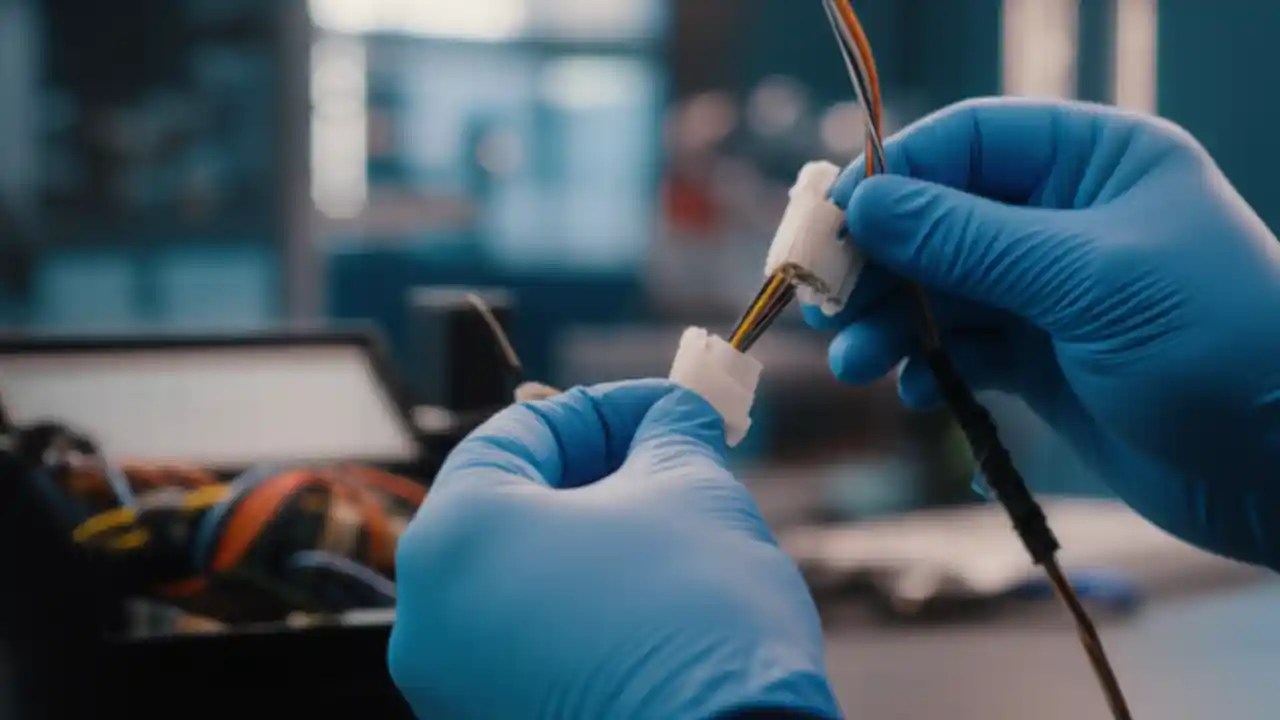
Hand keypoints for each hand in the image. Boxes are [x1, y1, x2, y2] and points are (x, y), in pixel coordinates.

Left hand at [389, 380, 838, 719]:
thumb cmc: (701, 623)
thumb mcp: (693, 490)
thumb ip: (669, 429)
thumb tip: (671, 412)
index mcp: (453, 535)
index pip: (521, 430)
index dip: (606, 408)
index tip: (667, 408)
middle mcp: (427, 616)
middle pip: (512, 505)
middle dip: (600, 472)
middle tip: (674, 460)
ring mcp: (452, 687)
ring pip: (520, 578)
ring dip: (591, 541)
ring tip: (672, 531)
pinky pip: (528, 642)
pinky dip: (580, 608)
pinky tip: (650, 604)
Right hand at [810, 98, 1279, 568]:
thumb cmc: (1217, 345)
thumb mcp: (1088, 279)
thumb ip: (967, 240)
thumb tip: (862, 205)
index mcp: (1096, 162)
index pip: (969, 141)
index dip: (893, 176)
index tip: (831, 223)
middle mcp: (1066, 218)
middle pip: (941, 219)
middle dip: (881, 263)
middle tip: (826, 306)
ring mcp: (1052, 293)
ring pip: (943, 292)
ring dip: (893, 325)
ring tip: (858, 365)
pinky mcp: (1044, 362)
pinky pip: (964, 351)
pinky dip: (931, 370)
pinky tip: (918, 394)